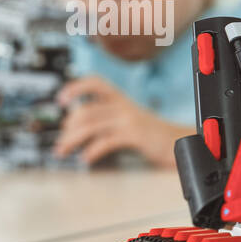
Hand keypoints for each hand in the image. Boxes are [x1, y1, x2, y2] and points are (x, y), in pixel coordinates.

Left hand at [54, 75, 187, 167]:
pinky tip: (86, 159)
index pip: (95, 82)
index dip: (75, 87)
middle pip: (85, 111)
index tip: (61, 100)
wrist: (180, 143)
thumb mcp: (130, 120)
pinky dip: (92, 151)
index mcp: (122, 100)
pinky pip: (106, 141)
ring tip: (63, 152)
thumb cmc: (153, 135)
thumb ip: (109, 119)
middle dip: (67, 129)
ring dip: (72, 140)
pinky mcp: (135, 135)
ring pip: (91, 126)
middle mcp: (124, 106)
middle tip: (60, 144)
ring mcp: (129, 120)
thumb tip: (79, 128)